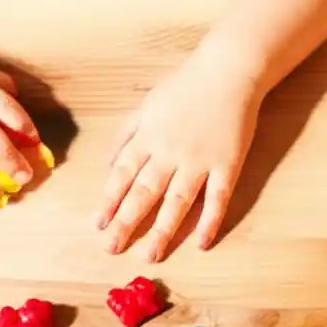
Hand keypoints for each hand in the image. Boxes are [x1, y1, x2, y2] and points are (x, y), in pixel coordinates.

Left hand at [97, 59, 261, 261]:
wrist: (229, 71)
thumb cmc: (186, 85)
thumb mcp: (146, 105)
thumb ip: (125, 135)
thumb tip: (108, 166)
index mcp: (149, 137)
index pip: (122, 175)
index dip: (109, 201)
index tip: (97, 224)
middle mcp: (170, 152)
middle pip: (144, 192)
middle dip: (126, 222)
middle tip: (111, 248)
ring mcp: (200, 160)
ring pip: (178, 201)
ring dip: (162, 231)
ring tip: (150, 256)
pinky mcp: (228, 165)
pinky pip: (218, 198)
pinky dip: (210, 221)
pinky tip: (202, 244)